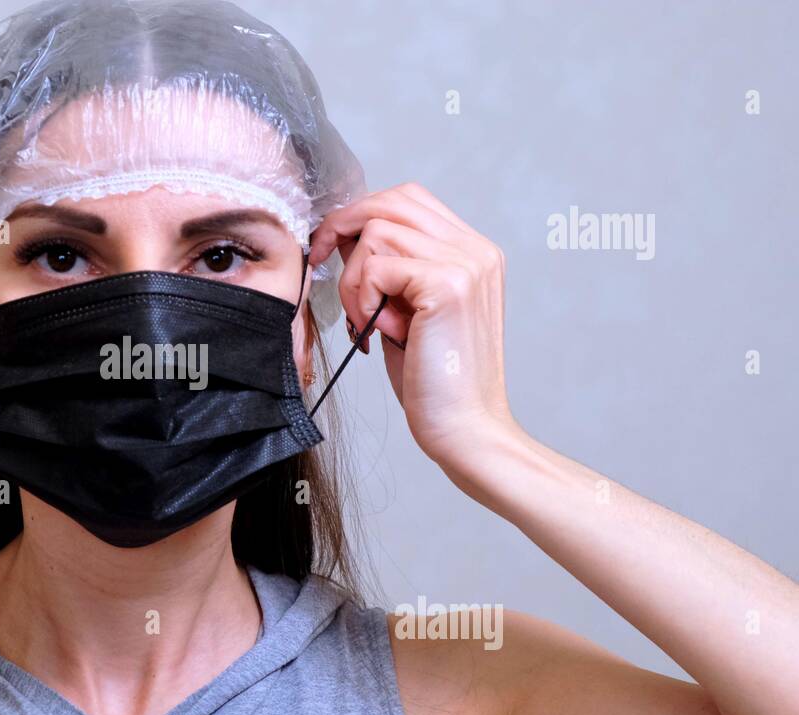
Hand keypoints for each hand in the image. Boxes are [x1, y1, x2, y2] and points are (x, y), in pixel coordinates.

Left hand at [309, 182, 520, 471]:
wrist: (465, 429)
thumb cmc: (433, 381)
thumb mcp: (406, 312)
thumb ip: (389, 270)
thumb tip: (345, 236)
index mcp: (472, 253)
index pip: (408, 200)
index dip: (360, 215)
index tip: (331, 249)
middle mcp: (476, 250)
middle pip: (391, 201)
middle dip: (343, 227)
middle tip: (321, 263)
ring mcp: (466, 263)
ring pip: (376, 232)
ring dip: (354, 280)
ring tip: (368, 323)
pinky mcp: (448, 284)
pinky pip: (376, 266)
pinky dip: (362, 298)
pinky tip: (378, 333)